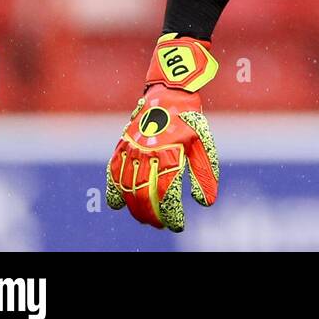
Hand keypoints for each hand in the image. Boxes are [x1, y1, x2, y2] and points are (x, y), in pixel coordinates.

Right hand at [106, 34, 219, 231]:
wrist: (169, 93)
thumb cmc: (190, 120)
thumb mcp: (203, 144)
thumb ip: (204, 174)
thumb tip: (206, 203)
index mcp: (170, 154)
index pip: (168, 195)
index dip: (172, 215)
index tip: (177, 225)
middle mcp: (148, 154)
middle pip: (144, 196)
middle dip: (152, 216)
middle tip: (160, 225)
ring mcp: (132, 149)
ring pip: (127, 188)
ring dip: (135, 208)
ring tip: (144, 219)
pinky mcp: (122, 145)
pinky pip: (113, 172)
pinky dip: (113, 190)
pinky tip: (118, 204)